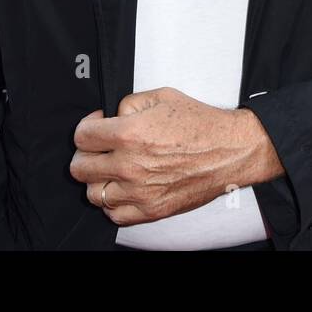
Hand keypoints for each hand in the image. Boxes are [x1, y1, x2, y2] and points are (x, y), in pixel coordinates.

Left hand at [69, 87, 283, 226]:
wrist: (231, 150)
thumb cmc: (202, 124)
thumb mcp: (163, 96)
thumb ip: (129, 103)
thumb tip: (112, 116)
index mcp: (130, 133)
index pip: (81, 137)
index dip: (87, 127)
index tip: (96, 126)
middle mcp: (130, 165)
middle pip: (80, 168)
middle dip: (86, 154)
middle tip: (100, 148)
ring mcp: (140, 191)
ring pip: (93, 194)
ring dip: (99, 180)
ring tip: (112, 170)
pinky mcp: (152, 210)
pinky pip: (114, 215)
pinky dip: (113, 203)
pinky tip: (124, 189)